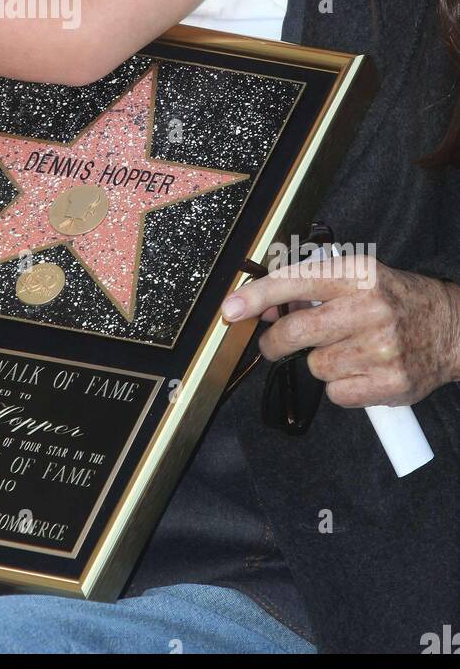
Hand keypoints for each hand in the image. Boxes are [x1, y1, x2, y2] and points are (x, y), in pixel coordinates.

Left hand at [221, 251, 459, 406]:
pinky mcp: (391, 383)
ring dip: (318, 363)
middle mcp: (371, 308)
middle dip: (274, 342)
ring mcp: (382, 348)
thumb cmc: (394, 300)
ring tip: (344, 351)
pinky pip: (336, 394)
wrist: (451, 329)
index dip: (258, 296)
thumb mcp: (357, 278)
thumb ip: (310, 288)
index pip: (296, 281)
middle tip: (274, 344)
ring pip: (315, 366)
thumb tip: (260, 307)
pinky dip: (339, 387)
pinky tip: (359, 370)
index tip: (231, 309)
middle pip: (297, 331)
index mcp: (359, 274)